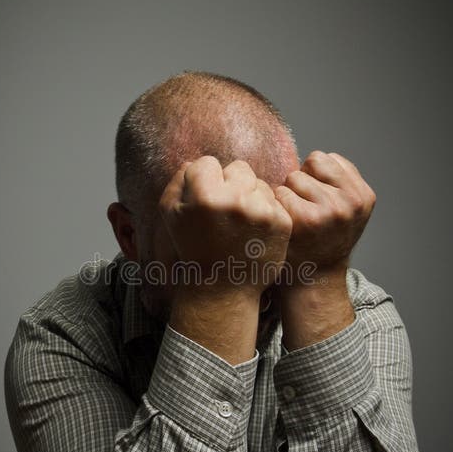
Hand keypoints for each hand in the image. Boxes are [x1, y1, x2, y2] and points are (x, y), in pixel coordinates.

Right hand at [159, 156, 292, 295]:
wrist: (222, 289)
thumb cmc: (194, 249)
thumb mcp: (171, 216)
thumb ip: (178, 182)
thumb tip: (194, 162)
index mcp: (206, 197)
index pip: (208, 163)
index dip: (204, 180)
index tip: (205, 201)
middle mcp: (236, 200)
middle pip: (238, 167)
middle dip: (231, 184)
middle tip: (225, 211)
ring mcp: (262, 211)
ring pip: (259, 183)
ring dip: (251, 196)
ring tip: (240, 224)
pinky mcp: (282, 222)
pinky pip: (274, 200)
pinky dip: (266, 212)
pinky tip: (254, 232)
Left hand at [274, 150, 375, 274]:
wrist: (313, 279)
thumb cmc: (323, 239)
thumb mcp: (347, 210)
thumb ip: (338, 181)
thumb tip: (312, 158)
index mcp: (364, 196)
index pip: (329, 158)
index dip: (317, 176)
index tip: (319, 199)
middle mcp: (351, 202)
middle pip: (312, 162)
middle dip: (304, 181)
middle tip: (306, 209)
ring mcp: (330, 210)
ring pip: (294, 176)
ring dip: (289, 193)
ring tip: (297, 217)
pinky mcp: (305, 219)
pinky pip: (280, 193)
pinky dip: (278, 206)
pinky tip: (286, 224)